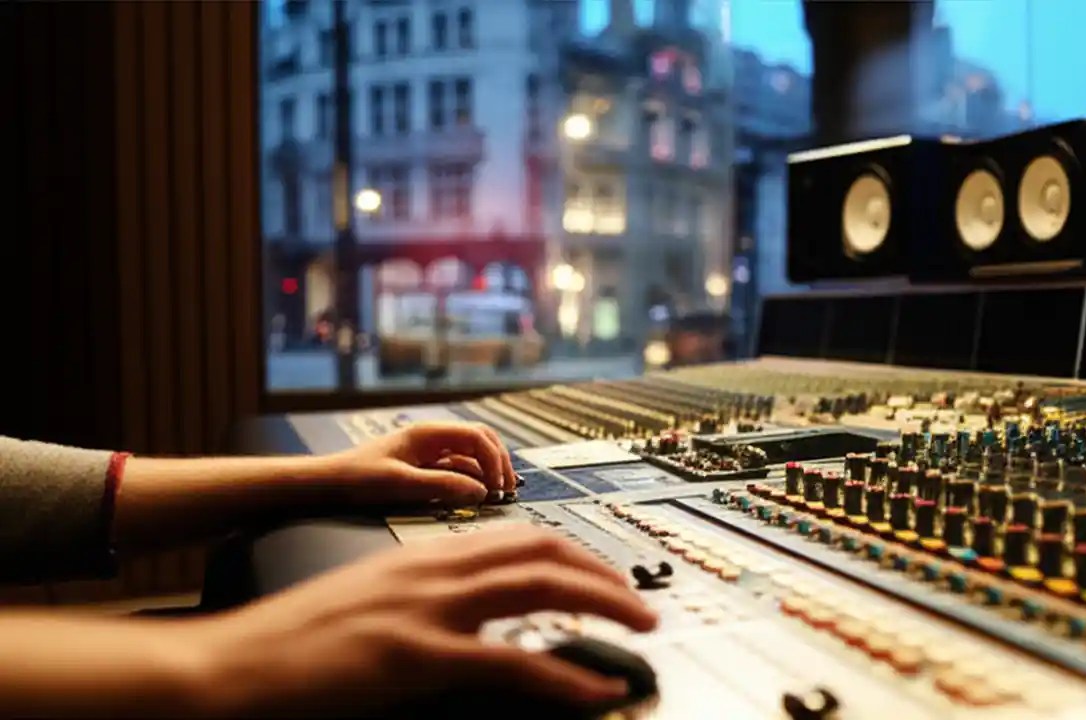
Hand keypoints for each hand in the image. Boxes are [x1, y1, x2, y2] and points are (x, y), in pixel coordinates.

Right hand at [185, 526, 657, 716]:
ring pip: (540, 589)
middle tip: (639, 600)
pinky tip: (593, 688)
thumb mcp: (369, 600)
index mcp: (421, 554)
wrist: (230, 662)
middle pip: (542, 550)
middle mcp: (431, 570)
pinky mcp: (415, 658)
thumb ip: (423, 597)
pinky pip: (510, 662)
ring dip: (603, 605)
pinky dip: (563, 675)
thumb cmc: (293, 640)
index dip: (573, 552)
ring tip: (641, 628)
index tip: (603, 573)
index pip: (518, 535)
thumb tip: (471, 616)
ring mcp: (425, 611)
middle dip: (603, 571)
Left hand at [327, 421, 517, 506]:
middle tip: (507, 488)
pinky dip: (472, 478)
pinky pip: (457, 467)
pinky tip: (477, 494)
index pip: (477, 437)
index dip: (494, 460)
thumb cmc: (357, 478)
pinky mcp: (424, 465)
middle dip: (499, 461)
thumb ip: (442, 485)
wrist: (327, 482)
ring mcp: (429, 450)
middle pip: (481, 439)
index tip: (498, 487)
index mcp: (428, 434)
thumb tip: (479, 491)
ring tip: (498, 493)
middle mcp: (432, 438)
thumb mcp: (401, 484)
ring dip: (488, 470)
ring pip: (472, 453)